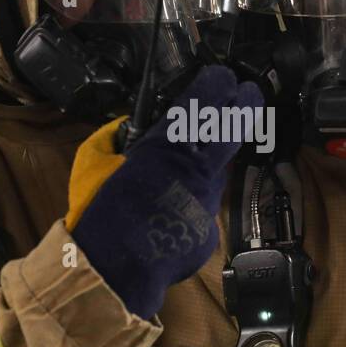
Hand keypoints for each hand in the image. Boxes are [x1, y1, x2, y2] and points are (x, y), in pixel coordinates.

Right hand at [67, 65, 260, 318]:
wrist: (113, 269)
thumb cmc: (99, 212)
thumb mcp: (95, 162)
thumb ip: (119, 141)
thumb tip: (132, 131)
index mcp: (164, 146)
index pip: (202, 104)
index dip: (218, 86)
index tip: (225, 77)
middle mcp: (193, 169)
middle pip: (233, 129)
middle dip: (246, 106)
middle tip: (250, 94)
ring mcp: (206, 201)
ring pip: (215, 174)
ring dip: (207, 167)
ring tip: (187, 169)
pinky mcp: (210, 231)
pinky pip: (202, 211)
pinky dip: (189, 210)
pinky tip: (170, 218)